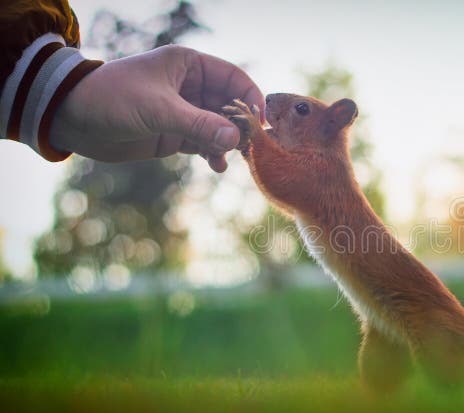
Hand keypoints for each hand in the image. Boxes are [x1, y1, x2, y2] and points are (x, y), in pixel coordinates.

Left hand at [49, 45, 264, 171]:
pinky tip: (217, 166)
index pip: (233, 77)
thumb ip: (199, 124)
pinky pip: (205, 143)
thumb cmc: (112, 99)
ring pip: (220, 127)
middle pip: (230, 104)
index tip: (260, 121)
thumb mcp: (158, 109)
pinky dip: (214, 154)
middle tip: (251, 146)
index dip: (250, 97)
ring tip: (233, 158)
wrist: (72, 118)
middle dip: (241, 124)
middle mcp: (191, 86)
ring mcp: (184, 111)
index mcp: (189, 65)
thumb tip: (236, 138)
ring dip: (229, 142)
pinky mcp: (175, 134)